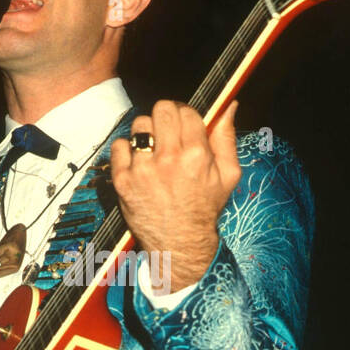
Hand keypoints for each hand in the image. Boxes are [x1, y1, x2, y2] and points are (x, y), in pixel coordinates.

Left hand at [110, 99, 240, 290]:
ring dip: (147, 132)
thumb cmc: (205, 208)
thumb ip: (226, 137)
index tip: (184, 124)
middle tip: (168, 131)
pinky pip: (119, 146)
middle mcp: (169, 159)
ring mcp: (143, 169)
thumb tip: (229, 106)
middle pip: (162, 109)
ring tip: (153, 149)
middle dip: (166, 117)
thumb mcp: (228, 174)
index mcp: (197, 155)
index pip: (186, 111)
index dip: (186, 115)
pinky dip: (127, 151)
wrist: (180, 243)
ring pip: (140, 124)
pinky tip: (138, 163)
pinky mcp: (123, 180)